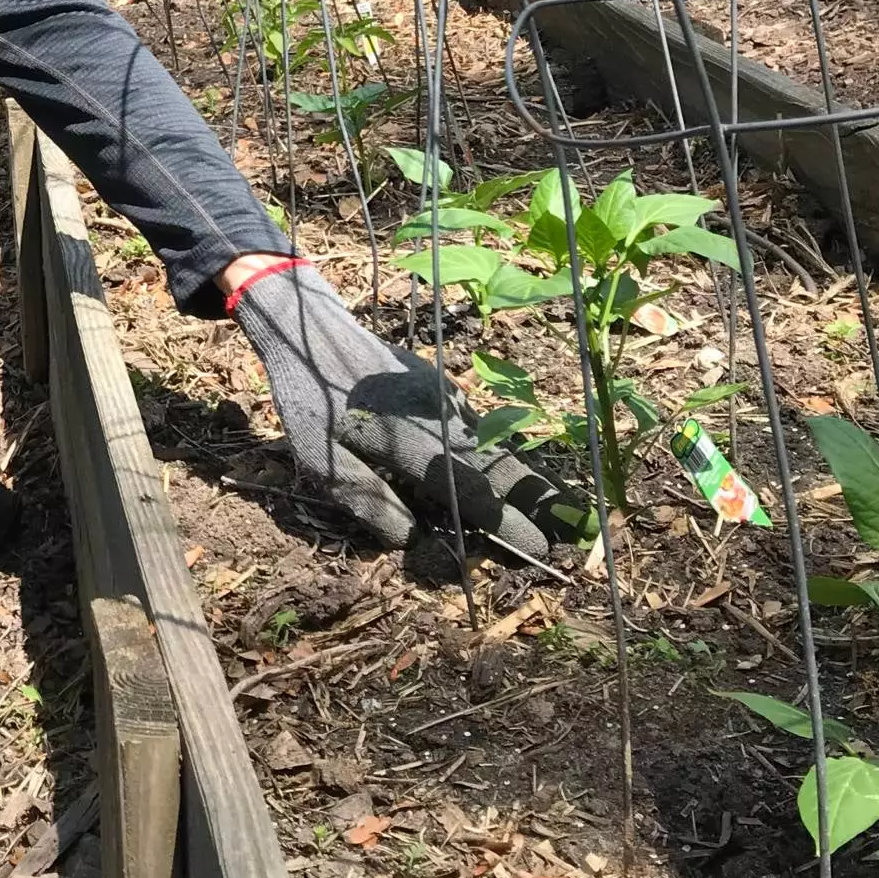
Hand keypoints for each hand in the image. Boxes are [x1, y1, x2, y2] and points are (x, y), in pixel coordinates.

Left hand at [230, 259, 568, 557]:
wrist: (310, 327)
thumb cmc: (308, 398)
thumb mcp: (319, 459)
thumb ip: (368, 500)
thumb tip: (413, 541)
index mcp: (411, 439)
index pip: (470, 489)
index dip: (505, 522)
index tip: (536, 550)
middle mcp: (439, 417)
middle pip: (499, 466)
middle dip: (536, 503)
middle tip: (570, 539)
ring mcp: (446, 399)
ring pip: (499, 444)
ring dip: (530, 478)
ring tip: (566, 510)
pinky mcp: (444, 388)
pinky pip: (486, 426)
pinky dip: (509, 452)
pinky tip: (521, 473)